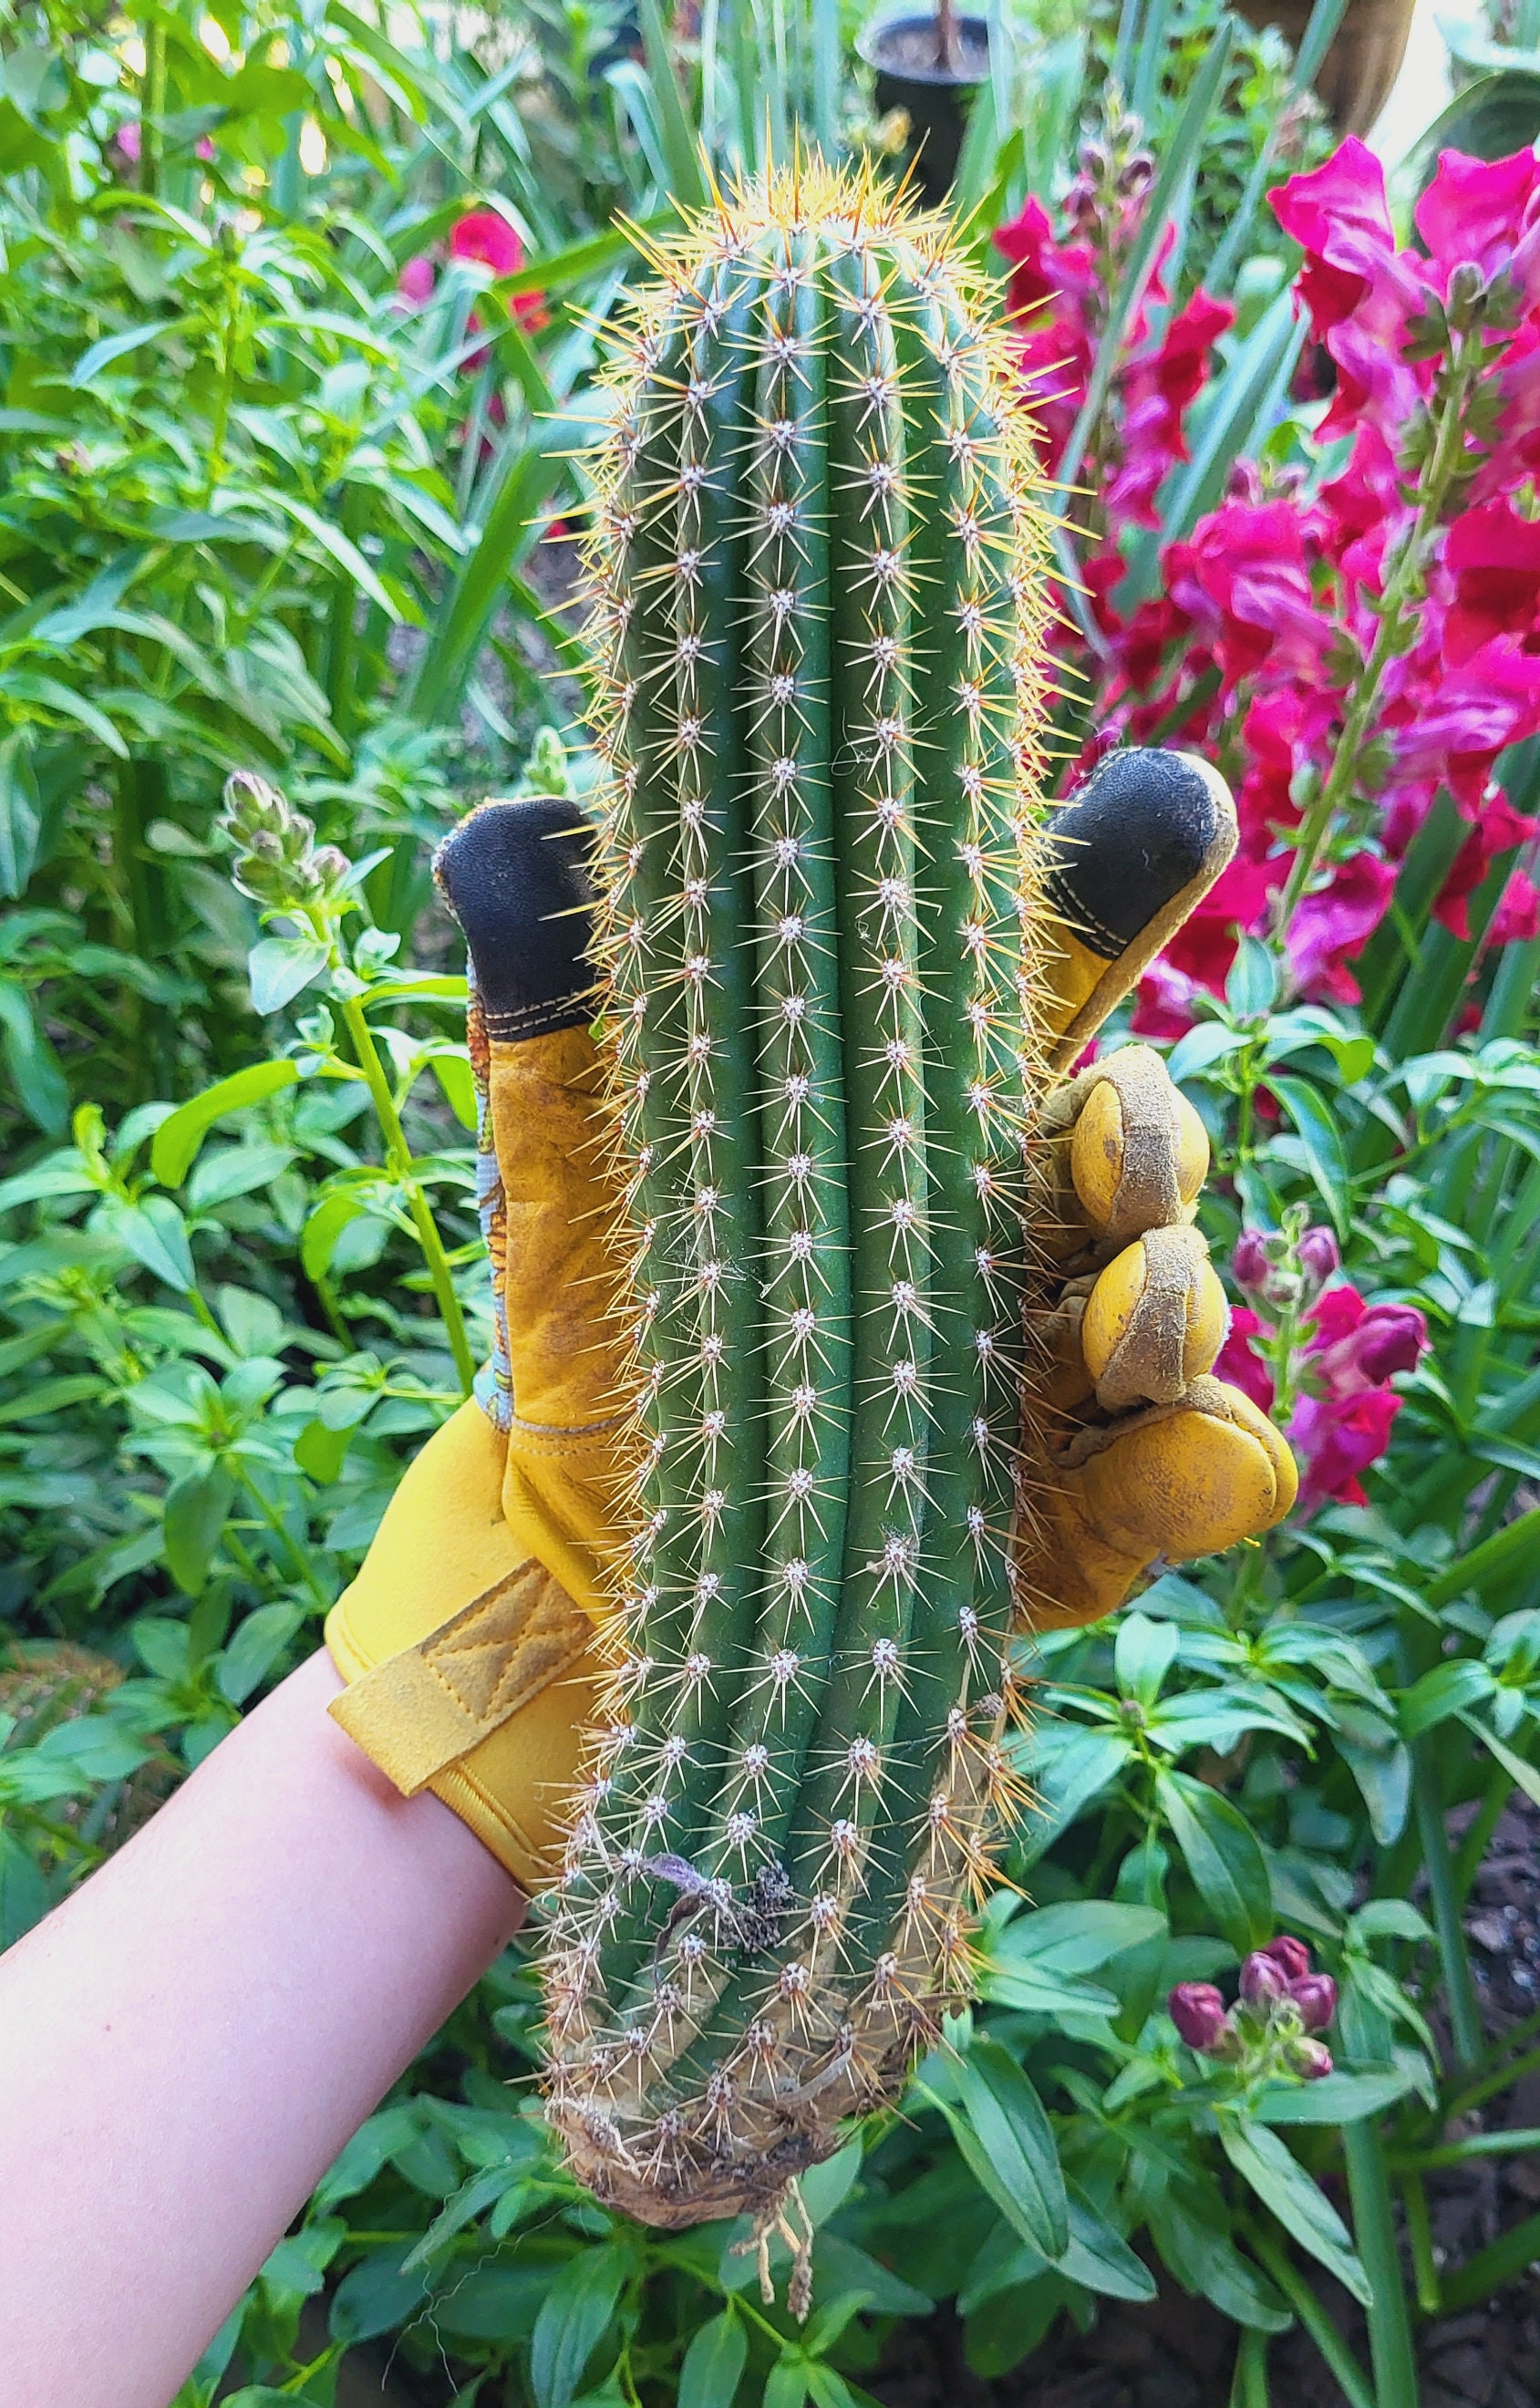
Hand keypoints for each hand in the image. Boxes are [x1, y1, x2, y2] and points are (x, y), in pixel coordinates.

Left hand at [328, 752, 1299, 1875]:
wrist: (568, 1543)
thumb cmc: (584, 1314)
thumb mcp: (559, 1156)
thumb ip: (547, 1007)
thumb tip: (506, 838)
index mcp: (925, 1104)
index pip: (1055, 972)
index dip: (1131, 883)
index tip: (1169, 821)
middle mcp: (1019, 1221)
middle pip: (1148, 1139)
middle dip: (1152, 1133)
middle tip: (1106, 1151)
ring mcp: (1066, 1370)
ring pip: (1189, 1301)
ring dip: (1178, 1299)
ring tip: (1111, 1328)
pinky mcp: (1091, 1515)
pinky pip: (1210, 1475)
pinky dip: (1216, 1463)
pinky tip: (1188, 1450)